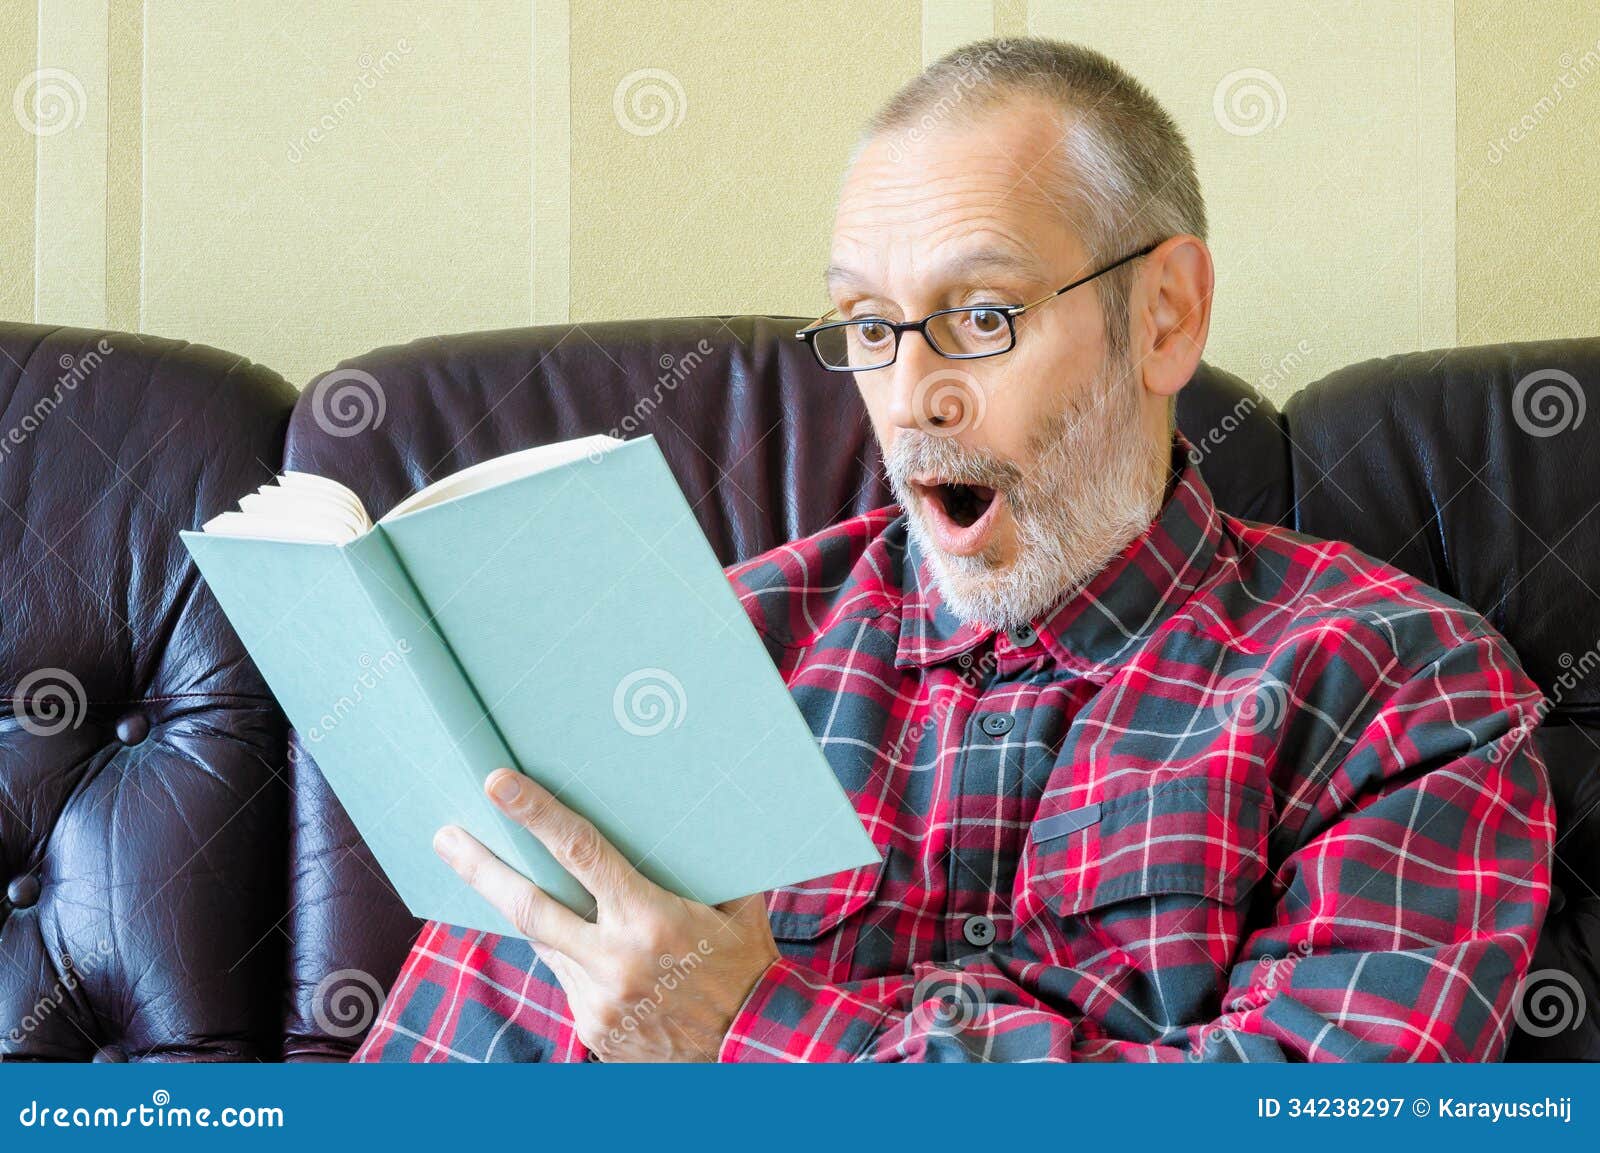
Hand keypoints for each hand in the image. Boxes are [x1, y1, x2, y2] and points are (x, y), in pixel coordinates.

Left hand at [433, 767, 779, 1061]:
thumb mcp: (735, 906)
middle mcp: (616, 960)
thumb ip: (699, 865)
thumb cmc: (749, 967)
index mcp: (652, 919)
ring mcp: (598, 1000)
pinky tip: (582, 945)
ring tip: (497, 878)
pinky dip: (569, 955)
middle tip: (446, 837)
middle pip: (530, 905)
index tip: (500, 786)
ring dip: (525, 910)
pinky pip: (567, 978)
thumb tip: (679, 816)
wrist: (753, 1049)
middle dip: (482, 867)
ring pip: (545, 942)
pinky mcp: (592, 1029)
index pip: (581, 854)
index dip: (537, 815)